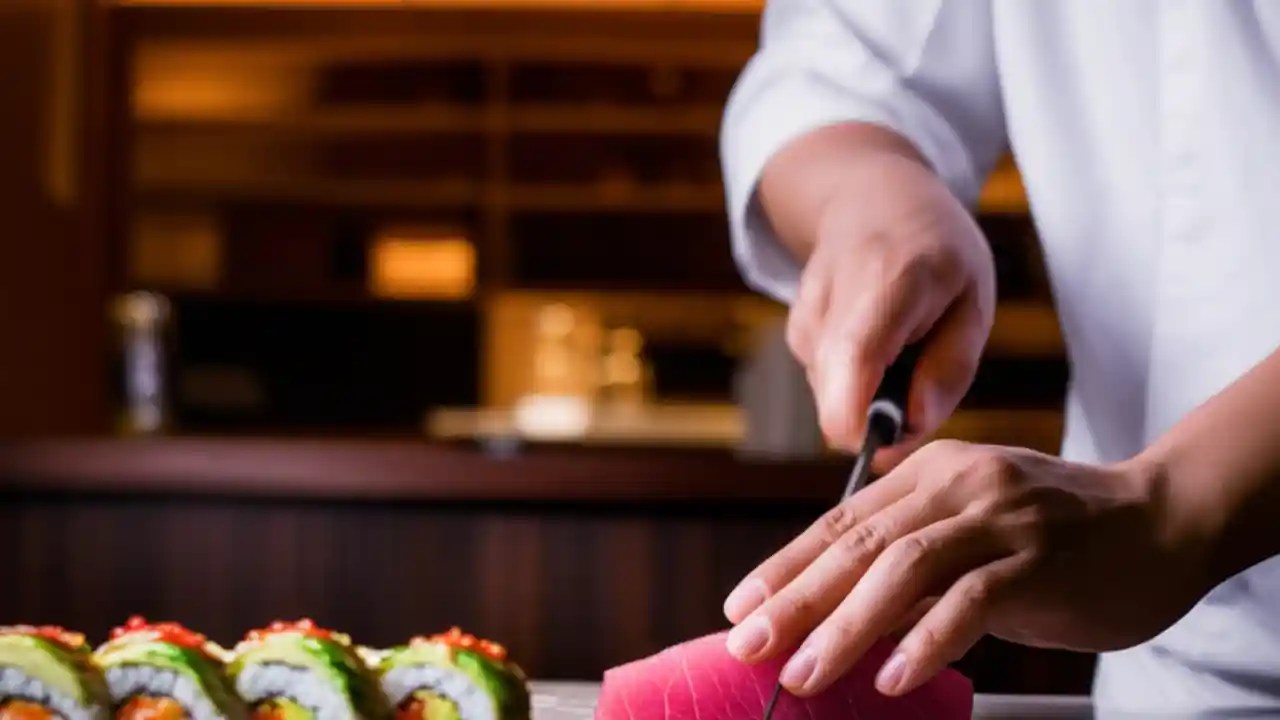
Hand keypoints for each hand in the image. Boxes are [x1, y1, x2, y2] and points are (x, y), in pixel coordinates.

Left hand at [720, 440, 1211, 697]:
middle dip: (796, 600)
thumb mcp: (970, 532)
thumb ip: (908, 562)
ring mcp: (1000, 518)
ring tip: (807, 672)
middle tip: (751, 644)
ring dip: (846, 625)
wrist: (1162, 518)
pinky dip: (926, 640)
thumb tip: (834, 612)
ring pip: (903, 568)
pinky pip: (971, 599)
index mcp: (930, 474)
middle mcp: (957, 486)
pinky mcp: (1040, 557)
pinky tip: (892, 675)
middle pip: (859, 544)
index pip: (841, 521)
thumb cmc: (1056, 536)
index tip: (742, 606)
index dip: (786, 565)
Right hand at [772, 152, 995, 468]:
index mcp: (891, 279)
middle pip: (838, 401)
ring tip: (903, 348)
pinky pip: (831, 387)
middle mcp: (833, 299)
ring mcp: (806, 318)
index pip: (854, 358)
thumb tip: (909, 428)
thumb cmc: (937, 252)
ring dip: (873, 396)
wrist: (871, 199)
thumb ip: (949, 369)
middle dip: (881, 419)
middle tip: (922, 386)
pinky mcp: (796, 335)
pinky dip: (858, 381)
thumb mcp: (973, 301)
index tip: (887, 442)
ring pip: (836, 400)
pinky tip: (877, 342)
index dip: (861, 419)